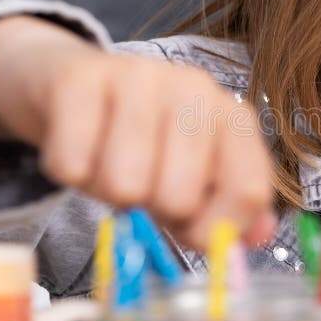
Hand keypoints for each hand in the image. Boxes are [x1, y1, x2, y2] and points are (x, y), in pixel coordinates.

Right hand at [0, 15, 276, 249]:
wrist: (72, 85)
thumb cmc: (143, 141)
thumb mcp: (192, 177)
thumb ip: (225, 214)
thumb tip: (249, 242)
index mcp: (232, 116)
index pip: (249, 190)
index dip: (219, 231)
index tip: (192, 234)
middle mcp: (194, 89)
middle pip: (181, 198)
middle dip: (154, 210)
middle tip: (142, 186)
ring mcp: (138, 77)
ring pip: (125, 186)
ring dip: (109, 193)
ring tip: (110, 165)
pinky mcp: (80, 81)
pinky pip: (72, 166)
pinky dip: (71, 174)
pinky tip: (81, 147)